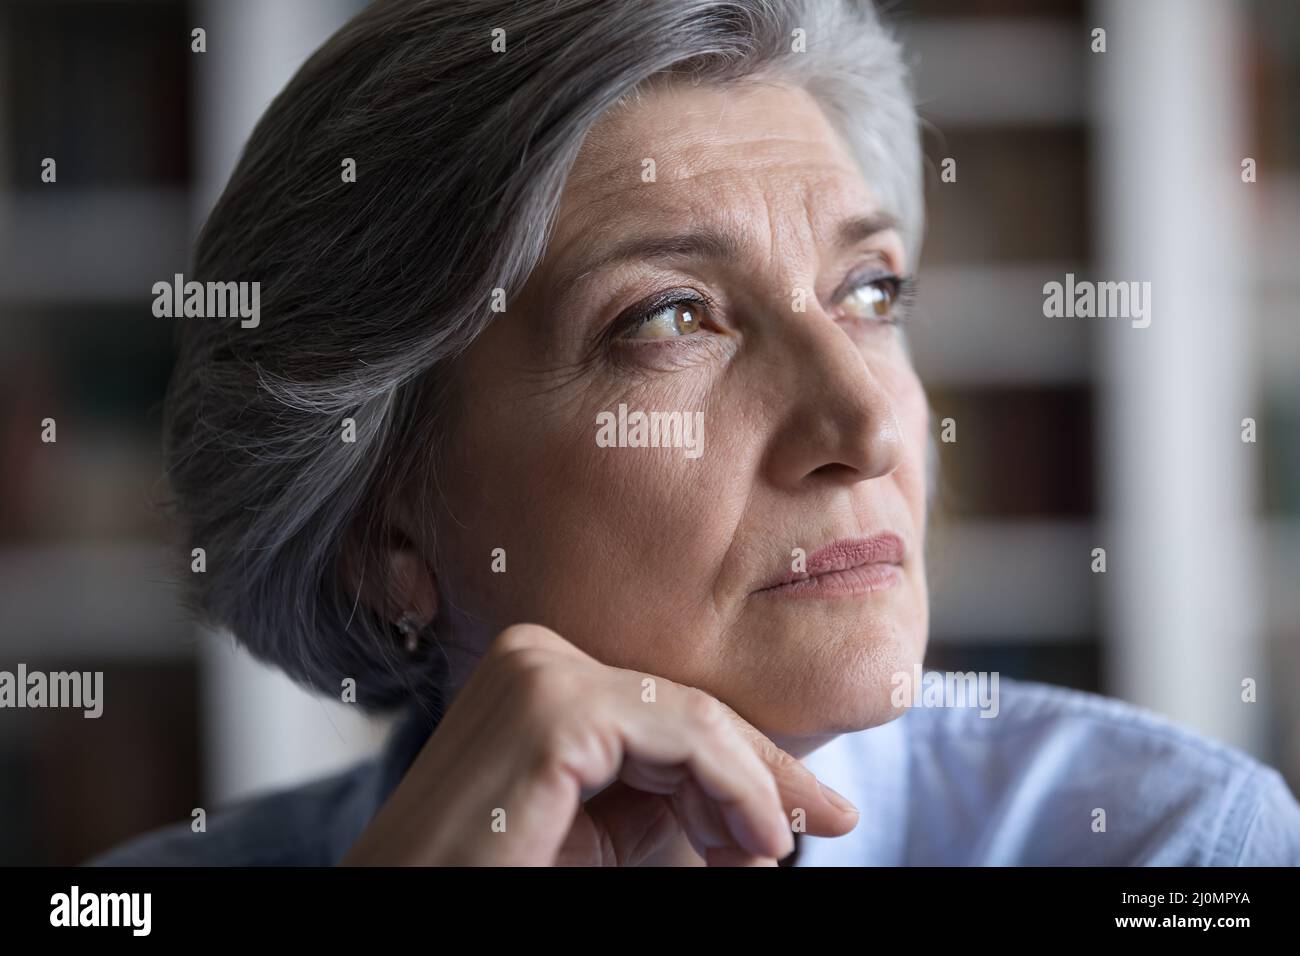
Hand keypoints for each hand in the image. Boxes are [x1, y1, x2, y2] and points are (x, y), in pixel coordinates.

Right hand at [341, 623, 858, 865]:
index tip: (800, 813)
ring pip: (691, 719)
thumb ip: (669, 799)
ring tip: (781, 845)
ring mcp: (540, 671)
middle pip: (685, 708)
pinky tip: (758, 836)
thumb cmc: (498, 874)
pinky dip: (734, 786)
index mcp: (541, 672)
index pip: (666, 708)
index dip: (743, 761)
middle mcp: (536, 653)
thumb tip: (762, 812)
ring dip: (753, 787)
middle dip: (762, 772)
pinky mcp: (554, 707)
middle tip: (831, 818)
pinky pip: (680, 737)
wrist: (407, 907)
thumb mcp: (606, 832)